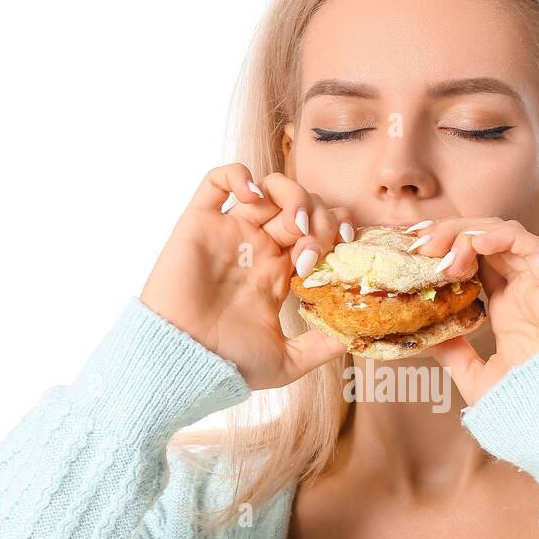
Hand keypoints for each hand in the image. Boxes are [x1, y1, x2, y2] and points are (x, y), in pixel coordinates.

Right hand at [140, 163, 356, 389]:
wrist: (184, 361)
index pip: (319, 232)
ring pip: (270, 188)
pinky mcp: (200, 224)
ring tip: (295, 224)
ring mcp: (230, 233)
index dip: (338, 230)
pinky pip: (217, 180)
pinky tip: (255, 195)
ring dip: (293, 195)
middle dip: (320, 218)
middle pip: (302, 207)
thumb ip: (320, 347)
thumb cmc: (228, 364)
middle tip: (315, 247)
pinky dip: (240, 174)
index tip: (346, 246)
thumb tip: (354, 335)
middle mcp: (258, 248)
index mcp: (280, 273)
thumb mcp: (287, 362)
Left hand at [407, 217, 538, 405]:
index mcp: (505, 306)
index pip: (475, 260)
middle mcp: (522, 289)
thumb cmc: (525, 403)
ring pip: (504, 235)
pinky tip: (475, 244)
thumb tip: (426, 339)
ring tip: (441, 250)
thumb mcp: (476, 378)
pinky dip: (500, 236)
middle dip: (450, 233)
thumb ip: (455, 356)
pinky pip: (530, 245)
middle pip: (485, 240)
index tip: (415, 249)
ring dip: (469, 233)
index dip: (446, 247)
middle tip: (420, 243)